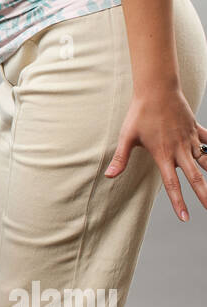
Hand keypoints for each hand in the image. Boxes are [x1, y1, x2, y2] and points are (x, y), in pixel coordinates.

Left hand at [104, 88, 206, 220]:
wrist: (157, 89)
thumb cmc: (139, 113)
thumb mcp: (127, 137)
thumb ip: (120, 158)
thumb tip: (109, 176)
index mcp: (163, 154)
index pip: (172, 184)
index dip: (178, 202)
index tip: (185, 218)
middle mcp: (180, 149)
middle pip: (195, 177)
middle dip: (204, 195)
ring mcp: (190, 139)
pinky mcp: (195, 128)